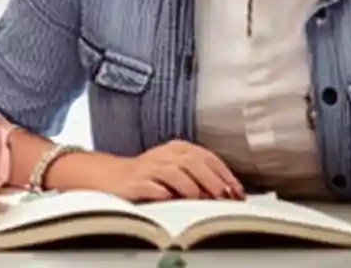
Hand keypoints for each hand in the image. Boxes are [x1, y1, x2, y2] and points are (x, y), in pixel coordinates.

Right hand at [101, 140, 244, 201]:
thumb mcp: (179, 169)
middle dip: (212, 183)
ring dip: (192, 189)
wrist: (112, 177)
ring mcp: (149, 167)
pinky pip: (154, 187)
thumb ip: (202, 176)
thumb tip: (231, 194)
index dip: (225, 176)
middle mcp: (165, 154)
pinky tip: (173, 202)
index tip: (238, 193)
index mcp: (179, 149)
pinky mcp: (135, 182)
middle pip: (194, 163)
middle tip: (223, 199)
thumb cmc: (151, 176)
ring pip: (176, 173)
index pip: (208, 157)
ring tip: (200, 202)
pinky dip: (166, 195)